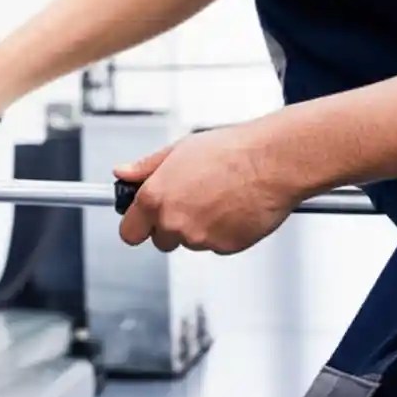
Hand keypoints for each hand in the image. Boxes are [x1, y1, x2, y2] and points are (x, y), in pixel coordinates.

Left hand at [115, 124, 303, 254]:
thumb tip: (122, 173)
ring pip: (190, 242)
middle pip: (160, 240)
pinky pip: (217, 246)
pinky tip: (235, 209)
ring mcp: (198, 238)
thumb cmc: (230, 151)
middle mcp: (172, 222)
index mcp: (154, 198)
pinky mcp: (225, 247)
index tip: (145, 221)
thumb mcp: (178, 150)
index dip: (138, 226)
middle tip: (194, 201)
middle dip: (172, 226)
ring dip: (200, 227)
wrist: (273, 161)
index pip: (129, 232)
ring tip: (220, 198)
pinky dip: (224, 232)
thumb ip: (145, 167)